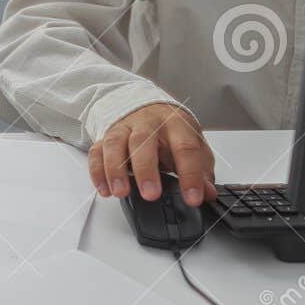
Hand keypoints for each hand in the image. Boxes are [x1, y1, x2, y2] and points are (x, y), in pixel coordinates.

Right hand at [88, 103, 217, 207]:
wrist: (147, 106)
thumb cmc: (171, 130)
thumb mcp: (194, 144)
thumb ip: (202, 169)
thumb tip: (208, 192)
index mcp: (176, 125)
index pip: (185, 148)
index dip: (191, 174)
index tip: (192, 198)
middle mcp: (148, 123)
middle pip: (143, 142)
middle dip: (146, 169)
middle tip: (151, 195)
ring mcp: (124, 128)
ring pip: (115, 144)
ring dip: (116, 169)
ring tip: (121, 192)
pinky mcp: (106, 136)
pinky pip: (97, 151)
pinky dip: (98, 171)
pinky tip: (105, 189)